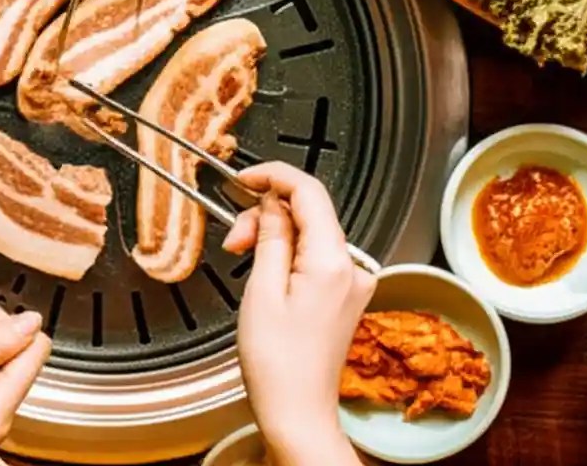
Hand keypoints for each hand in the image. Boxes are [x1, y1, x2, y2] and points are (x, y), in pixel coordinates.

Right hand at [222, 162, 374, 465]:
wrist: (297, 411)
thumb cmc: (278, 364)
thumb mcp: (262, 290)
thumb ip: (270, 237)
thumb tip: (271, 203)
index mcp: (333, 262)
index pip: (310, 192)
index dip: (274, 176)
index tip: (245, 179)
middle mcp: (352, 268)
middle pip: (309, 212)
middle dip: (267, 215)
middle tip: (234, 239)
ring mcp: (352, 282)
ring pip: (310, 233)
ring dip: (274, 236)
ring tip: (243, 258)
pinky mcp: (344, 294)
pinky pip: (315, 256)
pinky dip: (288, 254)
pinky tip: (265, 272)